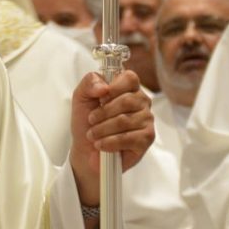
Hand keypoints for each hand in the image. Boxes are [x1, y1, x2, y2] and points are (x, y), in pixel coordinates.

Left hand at [70, 70, 155, 205]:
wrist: (85, 151)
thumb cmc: (87, 123)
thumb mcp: (81, 97)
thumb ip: (89, 82)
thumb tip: (104, 87)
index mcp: (128, 87)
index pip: (130, 78)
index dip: (114, 87)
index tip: (100, 98)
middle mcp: (141, 101)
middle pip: (126, 100)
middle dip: (102, 113)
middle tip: (91, 121)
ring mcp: (146, 120)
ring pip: (125, 120)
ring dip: (103, 129)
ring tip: (93, 135)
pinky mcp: (147, 138)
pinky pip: (129, 138)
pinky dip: (110, 142)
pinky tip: (101, 145)